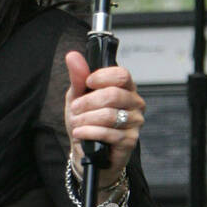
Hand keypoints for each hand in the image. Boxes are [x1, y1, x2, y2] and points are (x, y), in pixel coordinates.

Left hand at [64, 51, 144, 192]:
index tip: (87, 83)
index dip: (102, 77)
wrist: (87, 150)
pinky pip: (109, 133)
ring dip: (86, 119)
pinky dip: (89, 132)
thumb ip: (78, 77)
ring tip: (75, 122)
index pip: (121, 75)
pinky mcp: (130, 141)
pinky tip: (80, 133)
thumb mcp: (78, 97)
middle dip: (88, 102)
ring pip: (110, 115)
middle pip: (113, 95)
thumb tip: (72, 56)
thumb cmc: (87, 120)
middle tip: (75, 108)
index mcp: (125, 88)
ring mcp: (134, 122)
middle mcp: (134, 103)